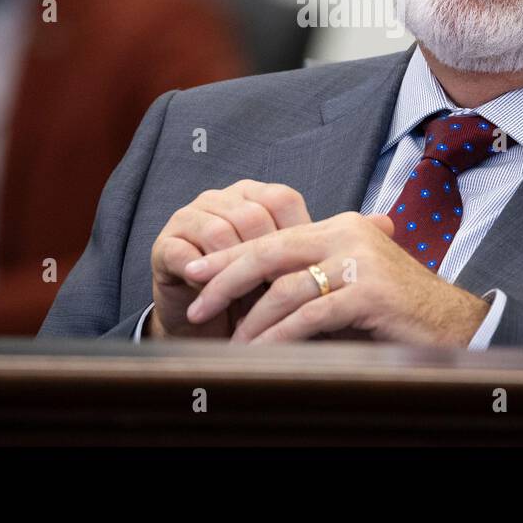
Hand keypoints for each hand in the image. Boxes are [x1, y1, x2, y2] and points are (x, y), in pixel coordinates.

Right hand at [149, 181, 312, 338]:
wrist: (207, 326)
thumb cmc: (252, 296)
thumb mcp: (284, 273)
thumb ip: (308, 255)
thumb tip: (358, 244)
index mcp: (253, 195)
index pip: (282, 199)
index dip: (298, 236)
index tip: (310, 272)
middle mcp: (220, 198)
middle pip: (252, 216)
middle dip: (269, 260)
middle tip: (282, 294)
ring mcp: (189, 217)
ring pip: (219, 233)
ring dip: (237, 273)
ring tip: (250, 303)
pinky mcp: (164, 245)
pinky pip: (186, 256)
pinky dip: (204, 281)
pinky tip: (217, 301)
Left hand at [180, 211, 491, 345]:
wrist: (456, 327)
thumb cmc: (398, 313)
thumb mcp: (350, 285)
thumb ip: (312, 280)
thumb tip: (256, 297)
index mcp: (341, 226)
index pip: (274, 237)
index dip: (231, 256)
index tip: (198, 273)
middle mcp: (348, 234)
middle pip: (270, 252)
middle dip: (226, 279)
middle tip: (196, 303)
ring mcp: (359, 261)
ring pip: (286, 287)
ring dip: (253, 320)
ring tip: (231, 343)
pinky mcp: (368, 292)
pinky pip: (310, 315)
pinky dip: (281, 336)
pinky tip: (263, 352)